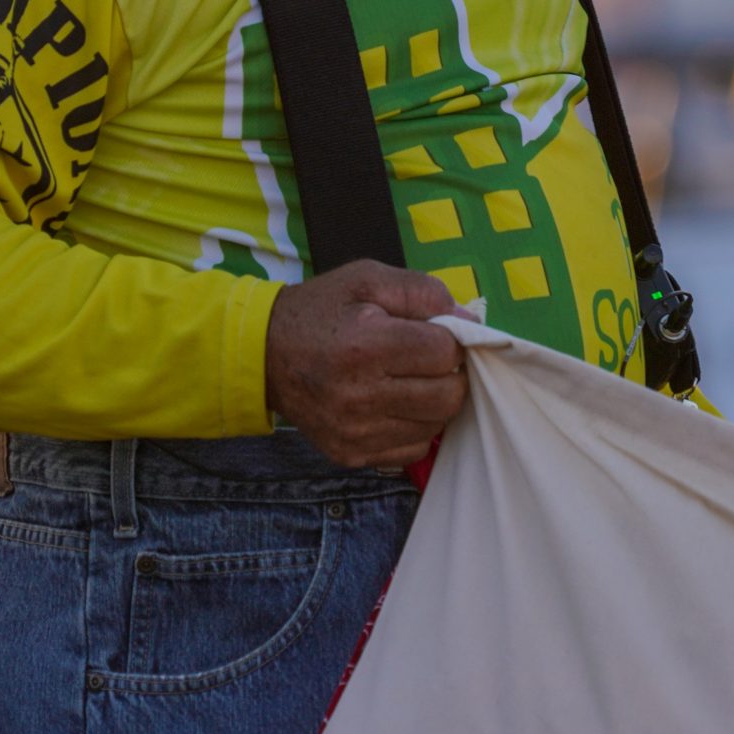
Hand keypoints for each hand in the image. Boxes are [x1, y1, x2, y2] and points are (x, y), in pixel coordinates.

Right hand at [265, 260, 468, 466]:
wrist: (264, 355)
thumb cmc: (321, 310)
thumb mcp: (367, 278)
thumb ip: (422, 292)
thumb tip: (469, 323)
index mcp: (366, 345)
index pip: (444, 353)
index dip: (452, 339)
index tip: (437, 332)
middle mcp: (361, 396)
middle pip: (448, 396)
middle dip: (450, 373)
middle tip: (428, 357)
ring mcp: (356, 433)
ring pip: (435, 426)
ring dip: (435, 400)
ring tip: (410, 377)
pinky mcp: (352, 455)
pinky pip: (413, 449)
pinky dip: (415, 425)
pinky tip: (395, 402)